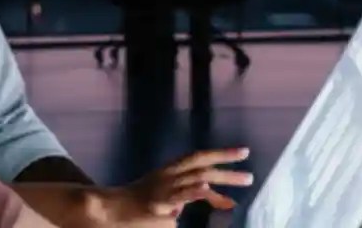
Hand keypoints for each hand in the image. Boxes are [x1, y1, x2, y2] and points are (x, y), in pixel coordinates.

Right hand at [97, 147, 252, 224]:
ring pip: (196, 176)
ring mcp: (164, 187)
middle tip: (250, 174)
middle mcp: (169, 174)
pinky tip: (205, 188)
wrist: (111, 208)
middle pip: (202, 164)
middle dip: (227, 165)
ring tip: (242, 178)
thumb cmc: (141, 203)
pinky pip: (178, 195)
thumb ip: (197, 195)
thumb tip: (226, 200)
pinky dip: (192, 190)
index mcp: (171, 170)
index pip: (200, 157)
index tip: (244, 152)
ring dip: (221, 177)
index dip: (222, 153)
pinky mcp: (157, 202)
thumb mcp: (172, 197)